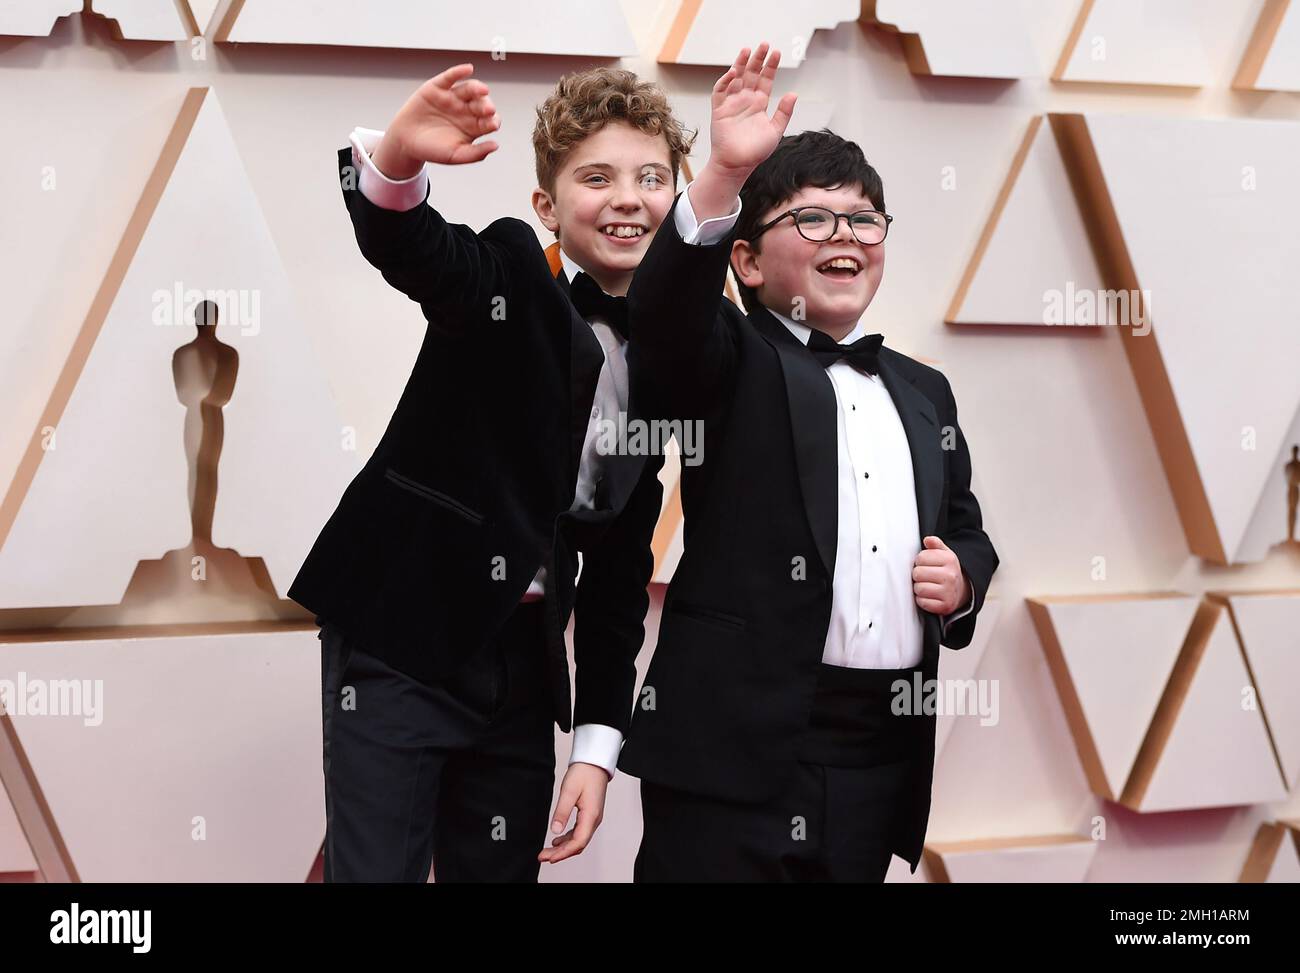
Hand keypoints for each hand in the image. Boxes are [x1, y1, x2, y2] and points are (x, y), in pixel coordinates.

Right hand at [372, 63, 500, 178]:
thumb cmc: (432, 150)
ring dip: (478, 89)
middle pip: (482, 104)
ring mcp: (453, 97)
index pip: (490, 121)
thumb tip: (496, 145)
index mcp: (474, 126)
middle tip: (488, 110)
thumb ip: (475, 153)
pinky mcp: (438, 87)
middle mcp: (466, 110)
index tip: (492, 124)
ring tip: (483, 91)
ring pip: (470, 89)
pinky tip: (468, 69)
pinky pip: (450, 77)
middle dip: (486, 105)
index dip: (493, 121)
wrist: (405, 141)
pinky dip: (459, 72)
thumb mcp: (455, 155)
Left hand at [538, 762, 608, 863]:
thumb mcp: (569, 791)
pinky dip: (567, 840)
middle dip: (561, 854)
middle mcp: (594, 820)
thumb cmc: (584, 773)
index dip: (563, 853)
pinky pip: (579, 833)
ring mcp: (592, 818)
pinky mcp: (589, 815)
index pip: (578, 842)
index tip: (549, 857)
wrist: (594, 763)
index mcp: (591, 815)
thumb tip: (555, 831)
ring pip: (578, 840)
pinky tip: (557, 841)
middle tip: (543, 856)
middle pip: (578, 844)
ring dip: (563, 848)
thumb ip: (561, 812)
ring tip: (547, 851)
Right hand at [687, 42, 797, 220]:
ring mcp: (732, 103)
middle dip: (757, 59)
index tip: (777, 53)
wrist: (736, 165)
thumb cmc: (756, 152)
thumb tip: (794, 94)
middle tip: (764, 44)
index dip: (771, 66)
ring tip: (747, 50)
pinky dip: (725, 81)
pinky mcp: (719, 110)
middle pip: (751, 74)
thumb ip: (784, 112)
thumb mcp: (775, 131)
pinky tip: (732, 73)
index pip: (766, 79)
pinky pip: (720, 91)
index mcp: (760, 104)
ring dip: (740, 64)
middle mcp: (746, 100)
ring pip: (735, 78)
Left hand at [913, 536, 967, 614]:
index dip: (920, 561)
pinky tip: (930, 596)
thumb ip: (935, 545)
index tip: (926, 564)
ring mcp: (949, 592)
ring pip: (919, 588)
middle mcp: (951, 576)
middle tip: (926, 577)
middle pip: (917, 573)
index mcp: (949, 559)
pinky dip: (923, 600)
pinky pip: (922, 602)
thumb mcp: (944, 554)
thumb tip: (928, 539)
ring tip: (928, 586)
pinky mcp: (945, 606)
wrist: (961, 590)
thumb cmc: (947, 571)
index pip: (920, 558)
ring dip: (919, 588)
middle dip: (918, 575)